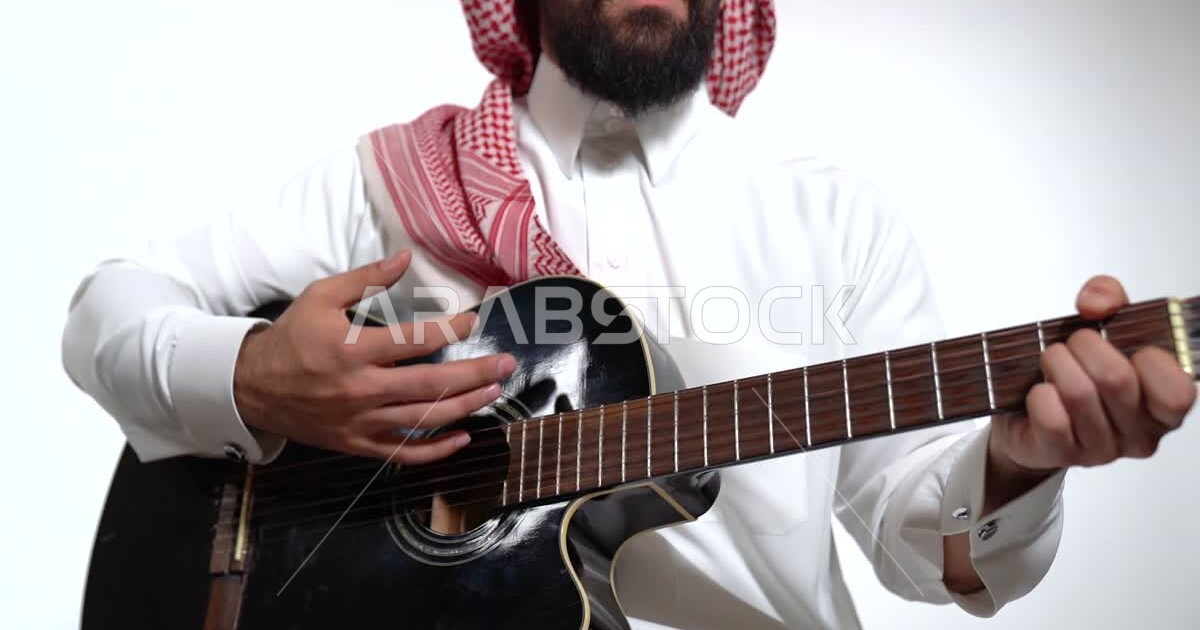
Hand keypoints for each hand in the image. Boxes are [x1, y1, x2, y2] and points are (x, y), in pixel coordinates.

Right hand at [233, 251, 516, 462]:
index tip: (475, 319)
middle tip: (506, 363)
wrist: (252, 386)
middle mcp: (361, 389)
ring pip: (423, 420)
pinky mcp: (357, 444)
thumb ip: (366, 279)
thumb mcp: (322, 297)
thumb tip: (406, 258)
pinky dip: (435, 451)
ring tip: (493, 392)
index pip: (416, 340)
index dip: (452, 328)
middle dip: (475, 374)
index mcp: (353, 350)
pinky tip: (462, 439)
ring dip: (464, 407)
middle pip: (430, 384)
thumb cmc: (291, 337)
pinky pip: (403, 454)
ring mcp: (360, 421)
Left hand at [988, 275, 1195, 499]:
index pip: (1178, 392)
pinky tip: (1040, 392)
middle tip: (1072, 344)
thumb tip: (1096, 304)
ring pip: (1080, 395)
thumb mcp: (1100, 325)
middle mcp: (1139, 434)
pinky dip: (1040, 394)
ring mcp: (1102, 451)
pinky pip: (1052, 419)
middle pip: (1116, 380)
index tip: (1129, 345)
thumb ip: (1108, 297)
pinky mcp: (1061, 455)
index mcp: (1162, 405)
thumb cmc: (1075, 369)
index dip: (1151, 361)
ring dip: (1056, 363)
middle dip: (1084, 346)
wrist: (1026, 414)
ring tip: (1052, 360)